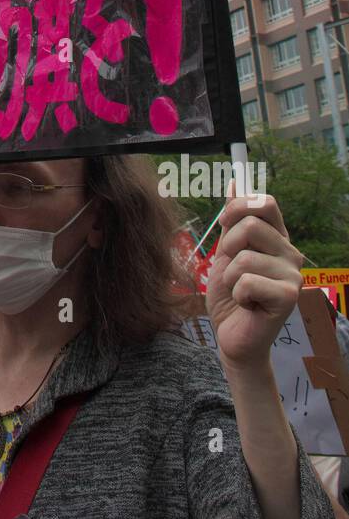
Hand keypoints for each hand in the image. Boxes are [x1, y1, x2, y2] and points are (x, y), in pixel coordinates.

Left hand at [206, 181, 302, 368]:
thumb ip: (232, 221)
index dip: (239, 207)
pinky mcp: (288, 296)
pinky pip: (247, 280)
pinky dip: (237, 294)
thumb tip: (235, 182)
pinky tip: (247, 304)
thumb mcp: (226, 253)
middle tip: (233, 270)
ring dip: (230, 277)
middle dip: (227, 247)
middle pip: (250, 225)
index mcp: (277, 239)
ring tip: (241, 292)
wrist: (233, 336)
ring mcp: (292, 275)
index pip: (265, 202)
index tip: (225, 225)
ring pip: (243, 257)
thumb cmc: (231, 295)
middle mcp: (290, 253)